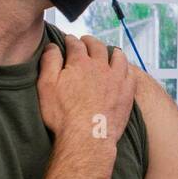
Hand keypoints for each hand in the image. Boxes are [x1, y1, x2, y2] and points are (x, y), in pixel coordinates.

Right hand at [38, 34, 137, 149]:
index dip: (71, 40)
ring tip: (108, 52)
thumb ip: (50, 62)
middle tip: (86, 41)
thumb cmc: (64, 116)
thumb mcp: (46, 86)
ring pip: (118, 56)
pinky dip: (126, 68)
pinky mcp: (127, 92)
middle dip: (90, 41)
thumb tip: (52, 46)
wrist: (87, 138)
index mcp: (80, 63)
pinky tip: (123, 70)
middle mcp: (100, 66)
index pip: (75, 44)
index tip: (69, 40)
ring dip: (111, 51)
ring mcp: (116, 78)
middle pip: (97, 46)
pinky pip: (130, 73)